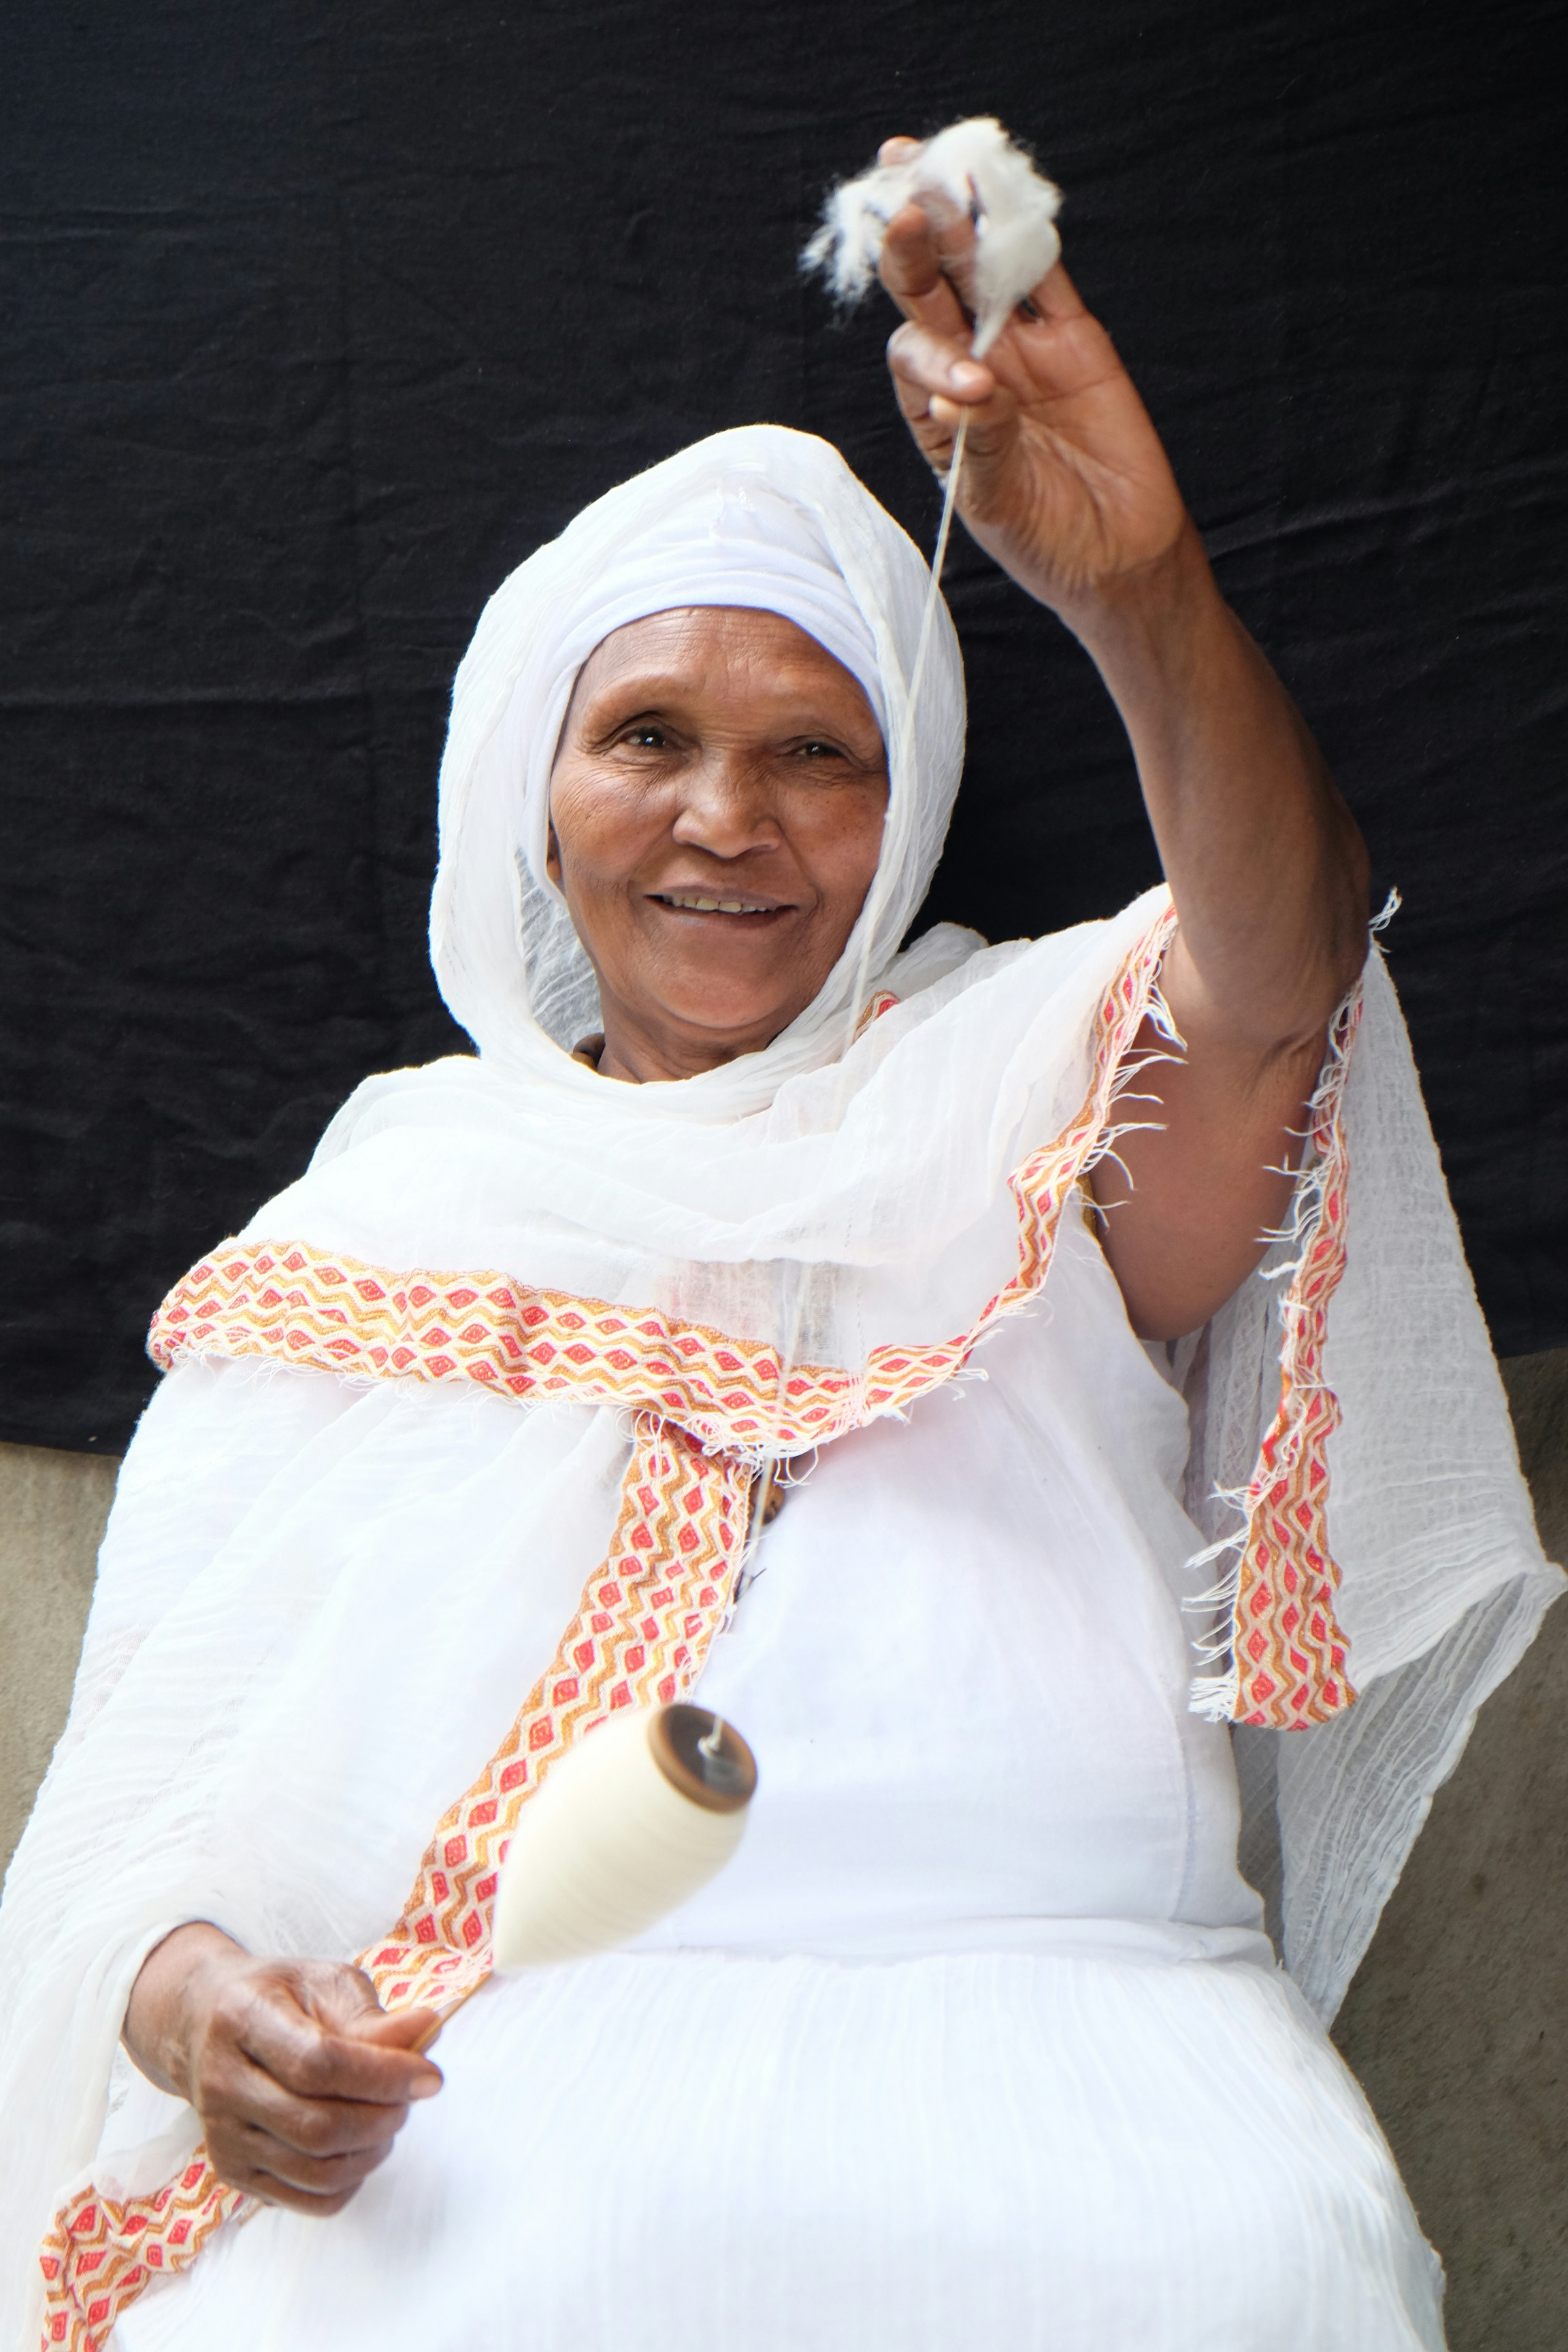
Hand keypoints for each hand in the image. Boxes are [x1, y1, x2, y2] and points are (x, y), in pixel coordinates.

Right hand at [124, 1922, 441, 2215]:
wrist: (206, 2026)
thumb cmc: (279, 1999)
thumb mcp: (324, 1984)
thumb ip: (371, 2016)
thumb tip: (427, 2032)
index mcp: (242, 2020)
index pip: (317, 2064)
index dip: (382, 2075)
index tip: (430, 2074)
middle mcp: (222, 2084)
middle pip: (318, 2126)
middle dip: (385, 2115)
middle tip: (413, 2093)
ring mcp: (223, 2137)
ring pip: (316, 2170)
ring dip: (373, 2149)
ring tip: (390, 2114)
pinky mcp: (234, 2173)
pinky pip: (308, 2198)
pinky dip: (351, 2179)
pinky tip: (362, 2144)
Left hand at [875, 136, 1191, 629]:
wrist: (1118, 554)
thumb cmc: (1043, 538)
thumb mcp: (998, 502)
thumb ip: (979, 443)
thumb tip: (959, 392)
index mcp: (936, 409)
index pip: (915, 353)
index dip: (931, 350)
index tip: (970, 383)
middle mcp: (969, 366)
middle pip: (933, 291)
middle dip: (915, 244)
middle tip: (904, 199)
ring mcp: (1021, 346)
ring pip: (984, 269)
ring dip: (964, 221)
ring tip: (941, 168)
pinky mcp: (1074, 338)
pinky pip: (1046, 277)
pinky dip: (1029, 239)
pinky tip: (1007, 195)